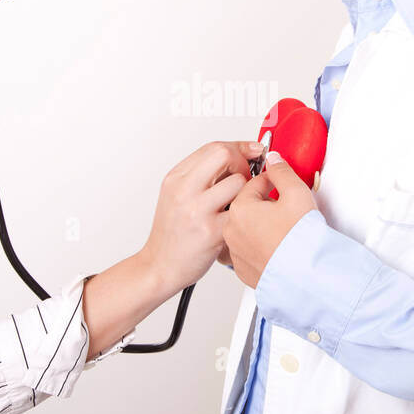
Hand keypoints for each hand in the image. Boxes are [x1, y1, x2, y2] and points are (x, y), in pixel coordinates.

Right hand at [140, 140, 264, 295]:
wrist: (160, 266)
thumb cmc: (172, 234)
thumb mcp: (176, 195)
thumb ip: (201, 176)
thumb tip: (237, 157)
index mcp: (176, 178)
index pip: (214, 147)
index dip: (239, 147)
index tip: (253, 152)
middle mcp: (184, 190)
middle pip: (224, 154)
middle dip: (243, 162)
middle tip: (245, 178)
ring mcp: (197, 211)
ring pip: (238, 182)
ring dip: (247, 191)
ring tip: (241, 203)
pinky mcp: (211, 232)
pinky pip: (241, 212)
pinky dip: (246, 214)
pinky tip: (240, 221)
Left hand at [222, 152, 317, 288]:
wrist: (307, 276)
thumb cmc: (301, 240)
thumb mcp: (296, 193)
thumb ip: (282, 171)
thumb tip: (274, 160)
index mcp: (240, 209)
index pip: (253, 184)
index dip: (272, 181)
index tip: (281, 184)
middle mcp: (232, 232)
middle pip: (247, 207)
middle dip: (265, 204)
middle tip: (286, 208)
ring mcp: (236, 253)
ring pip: (247, 230)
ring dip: (261, 226)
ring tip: (283, 228)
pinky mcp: (244, 271)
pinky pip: (249, 251)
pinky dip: (260, 247)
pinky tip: (277, 246)